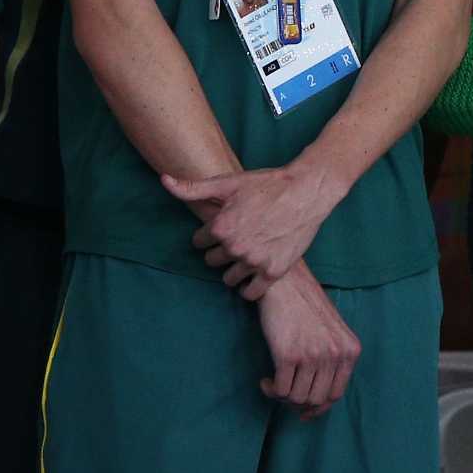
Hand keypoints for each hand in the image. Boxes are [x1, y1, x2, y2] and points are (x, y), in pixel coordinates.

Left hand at [166, 162, 346, 299]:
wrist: (308, 191)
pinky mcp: (274, 271)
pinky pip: (250, 293)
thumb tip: (163, 180)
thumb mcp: (229, 183)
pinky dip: (249, 287)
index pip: (199, 243)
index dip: (211, 234)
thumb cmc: (268, 184)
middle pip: (212, 261)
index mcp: (221, 227)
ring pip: (229, 278)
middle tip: (240, 239)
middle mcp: (235, 247)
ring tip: (249, 254)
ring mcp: (255, 261)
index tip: (226, 227)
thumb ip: (193, 188)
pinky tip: (254, 274)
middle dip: (222, 251)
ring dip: (235, 269)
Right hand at [256, 266, 359, 418]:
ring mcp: (313, 355)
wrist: (287, 285)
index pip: (337, 393)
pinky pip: (281, 390)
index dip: (319, 408)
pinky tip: (266, 381)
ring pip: (298, 398)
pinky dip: (271, 390)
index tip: (305, 412)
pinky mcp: (289, 355)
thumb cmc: (305, 309)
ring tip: (275, 385)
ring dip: (283, 398)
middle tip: (284, 396)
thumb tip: (318, 399)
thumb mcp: (332, 333)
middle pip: (317, 400)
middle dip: (298, 404)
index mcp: (350, 350)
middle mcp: (335, 354)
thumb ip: (333, 359)